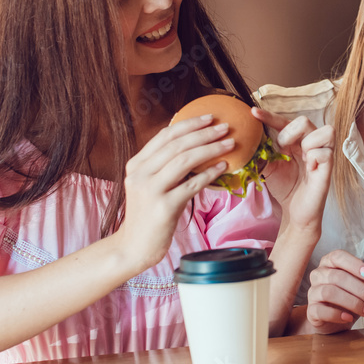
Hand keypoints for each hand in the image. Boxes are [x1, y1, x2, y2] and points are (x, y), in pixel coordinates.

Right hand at [116, 115, 233, 271]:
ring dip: (211, 149)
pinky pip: (192, 185)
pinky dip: (210, 173)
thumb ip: (162, 166)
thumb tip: (192, 144)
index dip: (189, 124)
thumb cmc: (147, 214)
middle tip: (226, 127)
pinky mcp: (164, 207)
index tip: (209, 117)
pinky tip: (224, 167)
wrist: (134, 246)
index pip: (165, 136)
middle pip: (177, 145)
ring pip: (185, 160)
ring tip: (229, 143)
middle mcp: (140, 174)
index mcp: (136, 164)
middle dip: (204, 133)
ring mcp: (151, 190)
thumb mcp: (148, 185)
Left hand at [252, 108, 333, 234]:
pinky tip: (309, 170)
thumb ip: (262, 153)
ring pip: (326, 131)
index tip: (253, 113)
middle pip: (305, 120)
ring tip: (301, 157)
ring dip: (309, 142)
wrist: (294, 211)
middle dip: (290, 132)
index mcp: (295, 141)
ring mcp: (322, 154)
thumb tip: (247, 142)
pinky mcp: (328, 167)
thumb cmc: (285, 187)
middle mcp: (310, 143)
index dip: (269, 116)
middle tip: (283, 148)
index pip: (284, 122)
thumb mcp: (268, 168)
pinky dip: (314, 159)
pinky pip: (325, 153)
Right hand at [305, 250, 363, 333]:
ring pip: (329, 292)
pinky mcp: (311, 310)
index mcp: (329, 262)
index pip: (338, 257)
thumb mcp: (358, 285)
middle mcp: (318, 274)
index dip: (355, 264)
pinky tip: (348, 318)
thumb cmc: (348, 298)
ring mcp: (313, 292)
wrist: (335, 322)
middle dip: (359, 289)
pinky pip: (321, 310)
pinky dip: (337, 315)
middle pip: (337, 276)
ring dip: (352, 302)